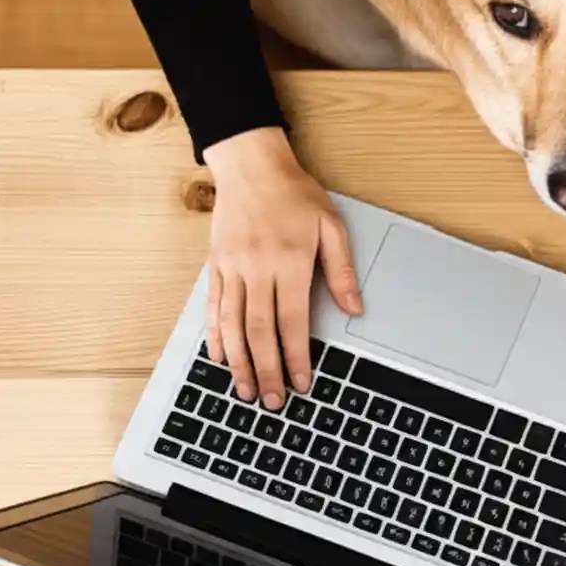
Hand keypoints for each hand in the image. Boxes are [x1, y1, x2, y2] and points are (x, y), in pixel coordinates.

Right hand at [202, 127, 362, 409]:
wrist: (251, 165)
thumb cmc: (295, 194)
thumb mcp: (331, 226)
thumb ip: (341, 270)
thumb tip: (354, 307)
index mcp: (289, 261)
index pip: (292, 321)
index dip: (297, 356)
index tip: (301, 382)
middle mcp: (256, 267)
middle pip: (259, 330)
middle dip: (266, 369)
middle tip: (271, 401)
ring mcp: (232, 267)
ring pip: (231, 324)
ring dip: (239, 361)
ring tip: (245, 390)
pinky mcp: (215, 264)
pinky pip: (212, 305)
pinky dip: (214, 334)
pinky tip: (219, 357)